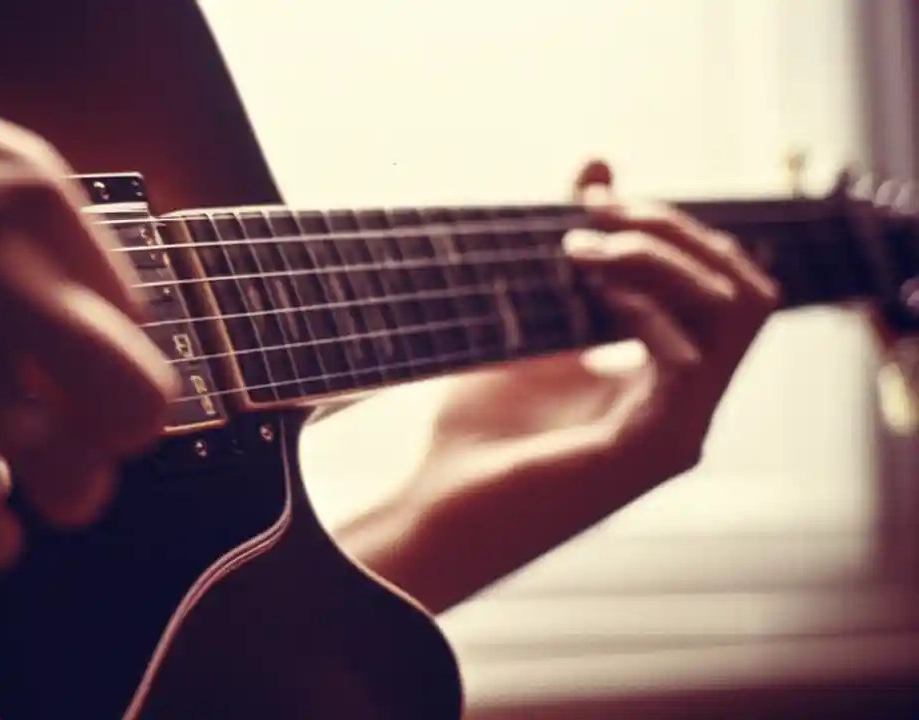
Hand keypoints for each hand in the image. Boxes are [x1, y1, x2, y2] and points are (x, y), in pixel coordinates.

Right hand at [0, 37, 176, 568]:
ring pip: (67, 475)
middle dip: (125, 427)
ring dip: (67, 486)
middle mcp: (10, 293)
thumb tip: (79, 278)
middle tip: (99, 433)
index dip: (113, 342)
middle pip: (132, 404)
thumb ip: (29, 201)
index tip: (88, 358)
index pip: (133, 312)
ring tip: (53, 484)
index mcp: (34, 208)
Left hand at [427, 160, 777, 493]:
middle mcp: (687, 403)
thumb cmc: (476, 429)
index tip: (588, 196)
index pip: (718, 283)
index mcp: (664, 378)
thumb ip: (571, 254)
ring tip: (578, 243)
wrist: (439, 509)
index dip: (665, 227)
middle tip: (597, 206)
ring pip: (738, 310)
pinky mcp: (659, 448)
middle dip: (674, 229)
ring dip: (660, 256)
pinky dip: (648, 304)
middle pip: (744, 286)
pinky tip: (588, 290)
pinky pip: (695, 355)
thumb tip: (597, 162)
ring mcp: (682, 428)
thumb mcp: (527, 321)